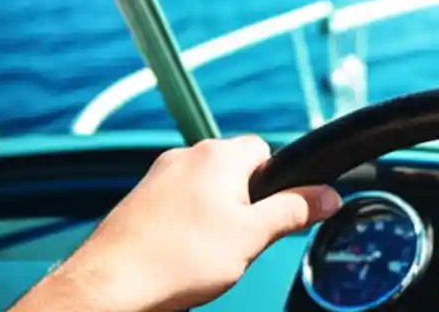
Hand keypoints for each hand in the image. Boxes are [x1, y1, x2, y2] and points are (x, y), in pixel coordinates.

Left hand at [12, 135, 341, 311]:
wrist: (110, 286)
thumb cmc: (177, 260)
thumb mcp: (253, 237)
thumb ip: (294, 210)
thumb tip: (328, 195)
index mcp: (219, 156)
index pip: (266, 151)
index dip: (276, 184)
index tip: (273, 215)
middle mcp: (186, 156)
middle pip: (235, 171)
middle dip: (244, 203)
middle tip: (240, 240)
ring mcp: (158, 176)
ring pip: (205, 189)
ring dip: (214, 215)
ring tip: (207, 253)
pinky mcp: (139, 200)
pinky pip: (177, 204)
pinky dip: (186, 225)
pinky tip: (182, 254)